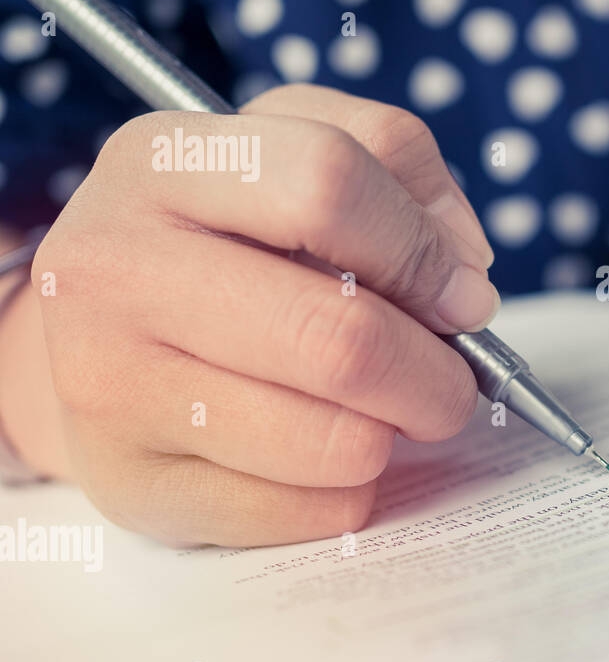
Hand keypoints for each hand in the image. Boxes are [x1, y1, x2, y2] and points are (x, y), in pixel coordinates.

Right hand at [29, 84, 495, 544]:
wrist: (92, 336)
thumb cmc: (221, 238)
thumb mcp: (293, 148)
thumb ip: (394, 164)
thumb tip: (462, 275)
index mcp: (162, 162)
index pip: (330, 186)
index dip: (424, 250)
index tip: (462, 296)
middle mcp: (114, 268)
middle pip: (343, 340)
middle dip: (435, 375)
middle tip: (451, 382)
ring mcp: (108, 386)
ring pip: (336, 443)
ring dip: (393, 435)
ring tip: (376, 410)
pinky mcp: (133, 487)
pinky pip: (311, 513)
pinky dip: (349, 490)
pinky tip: (318, 453)